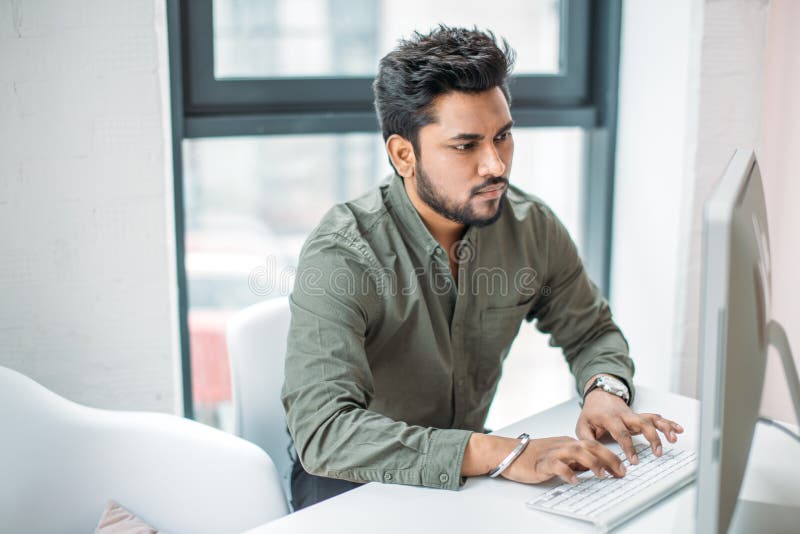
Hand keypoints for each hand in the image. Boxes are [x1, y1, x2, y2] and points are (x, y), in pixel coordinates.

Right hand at [500, 436, 626, 484]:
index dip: (611, 456)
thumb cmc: (532, 456)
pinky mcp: (542, 462)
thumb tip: (593, 467)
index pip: (594, 446)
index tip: (623, 469)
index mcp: (568, 443)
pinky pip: (556, 465)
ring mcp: (553, 453)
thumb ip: (575, 460)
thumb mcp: (559, 457)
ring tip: (602, 474)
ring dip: (591, 462)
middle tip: (621, 472)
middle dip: (608, 458)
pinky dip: (567, 472)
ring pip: (576, 452)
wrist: (508, 452)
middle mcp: (563, 445)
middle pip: (590, 446)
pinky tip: (574, 480)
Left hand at [576, 389, 683, 463]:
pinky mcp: (641, 417)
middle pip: (642, 423)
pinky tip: (679, 429)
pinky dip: (669, 423)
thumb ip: (587, 441)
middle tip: (658, 452)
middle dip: (652, 437)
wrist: (599, 396)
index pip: (621, 432)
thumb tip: (593, 457)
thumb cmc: (591, 414)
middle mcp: (625, 415)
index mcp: (609, 418)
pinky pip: (656, 418)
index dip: (628, 447)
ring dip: (664, 428)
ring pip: (652, 419)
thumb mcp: (582, 426)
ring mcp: (635, 415)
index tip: (635, 461)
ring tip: (674, 438)